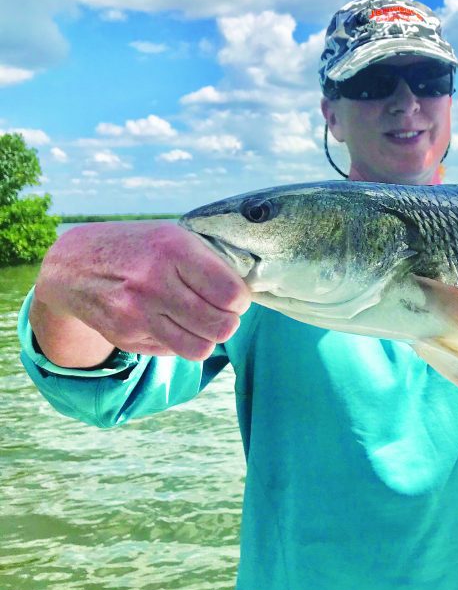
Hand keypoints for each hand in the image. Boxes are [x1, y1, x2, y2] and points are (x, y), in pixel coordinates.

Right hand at [31, 221, 250, 365]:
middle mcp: (154, 283)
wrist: (75, 266)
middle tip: (222, 312)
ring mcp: (137, 313)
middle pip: (220, 326)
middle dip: (229, 322)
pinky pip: (175, 352)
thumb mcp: (173, 237)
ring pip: (200, 348)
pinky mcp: (127, 336)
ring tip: (202, 322)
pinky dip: (182, 341)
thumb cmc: (139, 248)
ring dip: (208, 337)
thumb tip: (250, 292)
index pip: (230, 294)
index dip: (241, 300)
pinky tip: (171, 322)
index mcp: (173, 251)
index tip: (235, 297)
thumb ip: (209, 261)